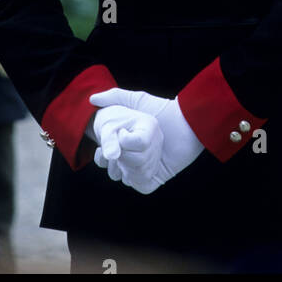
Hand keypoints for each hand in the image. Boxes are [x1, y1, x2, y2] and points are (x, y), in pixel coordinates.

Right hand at [89, 87, 203, 193]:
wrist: (189, 125)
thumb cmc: (164, 110)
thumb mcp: (139, 100)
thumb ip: (116, 96)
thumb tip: (92, 98)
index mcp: (127, 142)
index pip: (106, 155)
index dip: (103, 153)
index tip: (103, 147)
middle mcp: (134, 156)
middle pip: (115, 168)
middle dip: (118, 159)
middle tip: (121, 151)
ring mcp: (144, 168)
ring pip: (126, 177)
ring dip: (129, 168)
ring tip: (137, 156)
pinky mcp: (155, 178)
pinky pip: (141, 185)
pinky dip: (140, 179)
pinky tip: (147, 167)